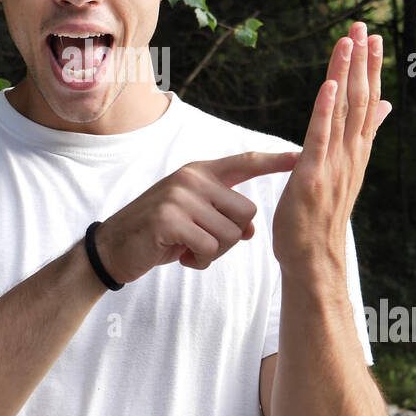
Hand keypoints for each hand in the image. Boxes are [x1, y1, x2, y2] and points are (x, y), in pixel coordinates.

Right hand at [94, 151, 300, 283]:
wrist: (114, 247)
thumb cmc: (159, 233)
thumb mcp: (194, 219)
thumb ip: (222, 216)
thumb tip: (249, 232)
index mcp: (200, 172)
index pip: (244, 162)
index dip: (274, 161)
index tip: (300, 155)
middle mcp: (193, 178)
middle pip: (246, 215)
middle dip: (230, 239)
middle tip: (199, 243)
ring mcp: (180, 196)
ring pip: (230, 236)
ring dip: (213, 253)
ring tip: (186, 248)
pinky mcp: (171, 219)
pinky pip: (209, 248)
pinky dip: (197, 260)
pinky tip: (178, 255)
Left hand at [273, 21, 391, 274]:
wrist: (314, 260)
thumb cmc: (323, 218)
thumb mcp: (345, 172)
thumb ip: (361, 138)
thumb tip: (383, 109)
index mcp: (356, 153)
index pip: (367, 102)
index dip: (371, 69)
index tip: (373, 38)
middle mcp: (351, 155)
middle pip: (360, 99)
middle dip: (361, 61)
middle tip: (363, 26)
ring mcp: (334, 165)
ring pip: (343, 110)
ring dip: (346, 74)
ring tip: (349, 40)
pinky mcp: (313, 176)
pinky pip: (320, 136)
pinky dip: (325, 109)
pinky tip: (329, 84)